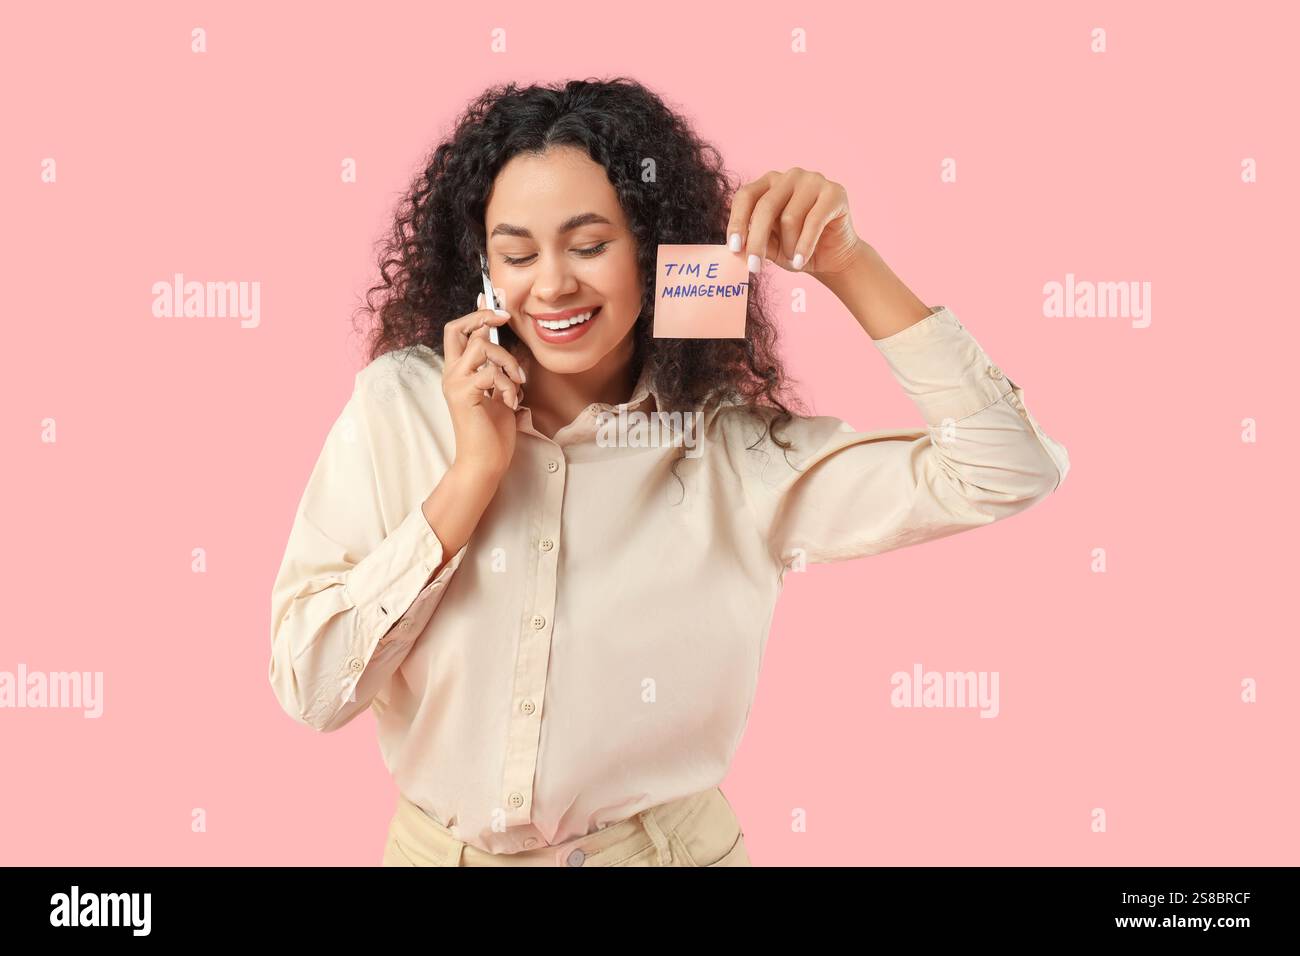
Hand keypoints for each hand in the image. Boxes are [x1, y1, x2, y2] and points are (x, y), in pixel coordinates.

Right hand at [441, 293, 527, 477]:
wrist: (484, 463)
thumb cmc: (492, 433)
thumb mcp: (498, 393)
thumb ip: (496, 370)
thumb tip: (503, 348)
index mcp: (458, 372)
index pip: (459, 332)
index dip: (475, 313)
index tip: (492, 300)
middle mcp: (451, 374)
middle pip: (456, 328)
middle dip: (483, 316)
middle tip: (505, 318)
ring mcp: (455, 383)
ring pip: (482, 346)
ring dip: (507, 361)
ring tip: (517, 384)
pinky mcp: (465, 394)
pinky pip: (491, 372)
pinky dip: (508, 385)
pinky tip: (511, 403)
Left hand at [726, 167, 863, 278]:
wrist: (832, 257)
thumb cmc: (797, 248)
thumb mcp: (770, 246)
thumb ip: (754, 240)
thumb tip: (736, 248)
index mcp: (769, 183)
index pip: (745, 196)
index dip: (737, 222)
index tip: (734, 249)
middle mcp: (790, 176)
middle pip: (765, 207)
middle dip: (757, 241)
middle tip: (754, 267)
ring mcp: (813, 180)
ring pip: (789, 217)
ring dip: (788, 247)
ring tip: (793, 260)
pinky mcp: (835, 193)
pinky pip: (813, 221)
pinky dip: (804, 245)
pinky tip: (800, 261)